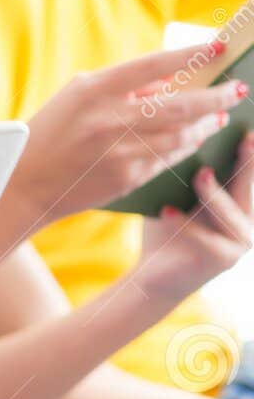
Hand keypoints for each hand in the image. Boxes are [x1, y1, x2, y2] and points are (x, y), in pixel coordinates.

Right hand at [17, 42, 242, 217]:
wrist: (28, 179)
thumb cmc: (53, 130)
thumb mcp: (78, 96)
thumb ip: (123, 87)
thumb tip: (170, 80)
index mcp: (95, 90)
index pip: (153, 66)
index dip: (188, 55)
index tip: (217, 47)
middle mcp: (110, 119)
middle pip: (180, 105)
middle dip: (216, 96)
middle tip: (238, 89)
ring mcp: (121, 151)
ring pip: (182, 135)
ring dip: (207, 124)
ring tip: (220, 114)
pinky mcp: (129, 177)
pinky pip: (170, 158)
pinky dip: (187, 145)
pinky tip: (196, 136)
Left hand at [136, 133, 253, 297]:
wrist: (153, 273)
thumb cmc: (165, 225)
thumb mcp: (177, 194)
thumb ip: (188, 170)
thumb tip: (181, 128)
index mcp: (237, 202)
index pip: (247, 171)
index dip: (251, 150)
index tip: (250, 124)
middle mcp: (246, 222)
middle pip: (248, 186)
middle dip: (248, 160)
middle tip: (245, 135)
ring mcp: (238, 242)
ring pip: (229, 212)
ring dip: (214, 192)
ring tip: (202, 173)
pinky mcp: (221, 260)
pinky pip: (204, 237)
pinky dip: (184, 223)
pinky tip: (165, 210)